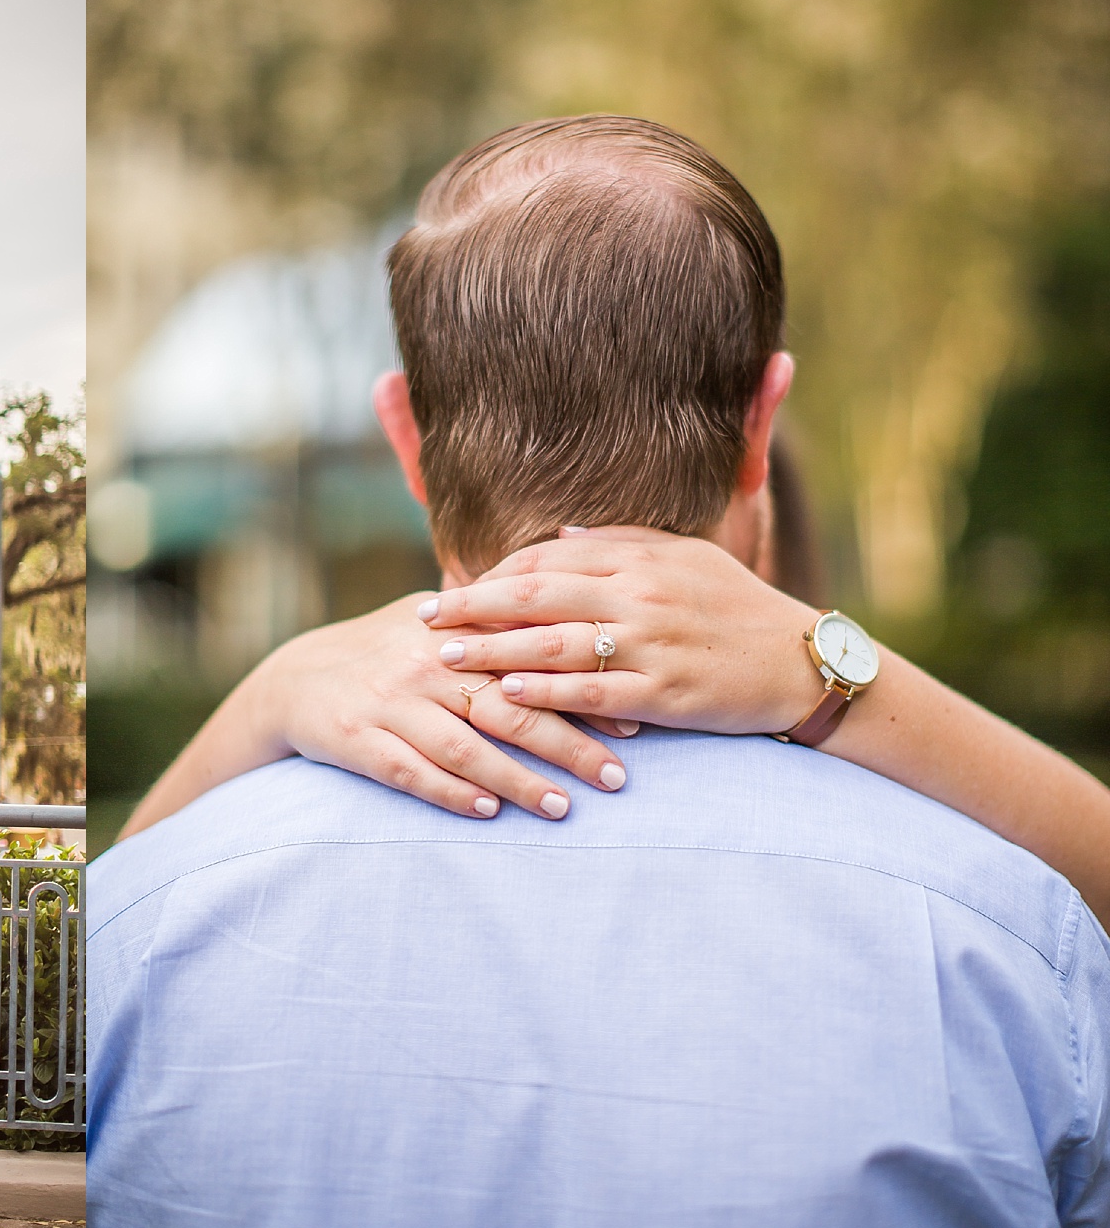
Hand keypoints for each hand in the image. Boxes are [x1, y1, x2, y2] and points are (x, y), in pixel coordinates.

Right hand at [245, 594, 627, 819]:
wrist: (297, 679)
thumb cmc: (384, 651)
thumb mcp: (433, 622)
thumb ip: (495, 620)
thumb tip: (579, 619)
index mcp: (451, 632)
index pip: (528, 660)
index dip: (582, 692)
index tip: (633, 723)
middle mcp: (423, 665)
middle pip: (507, 708)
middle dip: (567, 746)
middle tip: (616, 779)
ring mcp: (389, 704)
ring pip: (464, 747)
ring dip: (517, 781)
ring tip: (562, 808)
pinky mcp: (358, 740)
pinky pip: (412, 773)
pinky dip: (452, 794)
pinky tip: (489, 813)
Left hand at [423, 528, 824, 735]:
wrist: (801, 661)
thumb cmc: (736, 605)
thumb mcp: (685, 557)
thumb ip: (621, 543)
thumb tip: (559, 534)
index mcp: (640, 558)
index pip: (548, 559)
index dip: (495, 574)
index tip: (456, 588)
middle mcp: (641, 595)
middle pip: (538, 595)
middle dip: (474, 605)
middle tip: (425, 618)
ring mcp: (653, 645)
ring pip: (556, 644)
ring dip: (495, 651)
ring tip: (448, 658)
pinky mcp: (666, 694)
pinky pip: (595, 692)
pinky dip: (548, 693)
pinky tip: (508, 694)